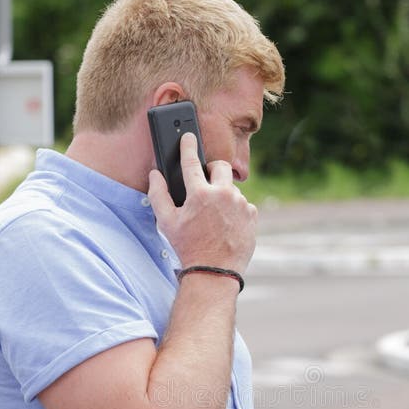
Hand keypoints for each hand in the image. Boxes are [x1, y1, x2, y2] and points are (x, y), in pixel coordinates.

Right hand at [147, 133, 256, 273]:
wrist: (214, 271)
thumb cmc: (188, 247)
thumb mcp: (167, 223)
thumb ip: (158, 195)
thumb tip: (155, 175)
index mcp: (200, 194)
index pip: (191, 160)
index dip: (188, 145)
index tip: (188, 136)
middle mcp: (223, 194)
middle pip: (221, 166)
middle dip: (213, 170)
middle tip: (206, 184)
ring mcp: (240, 204)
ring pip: (232, 188)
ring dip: (223, 195)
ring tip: (215, 216)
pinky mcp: (252, 215)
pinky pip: (243, 204)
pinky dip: (236, 210)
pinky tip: (227, 225)